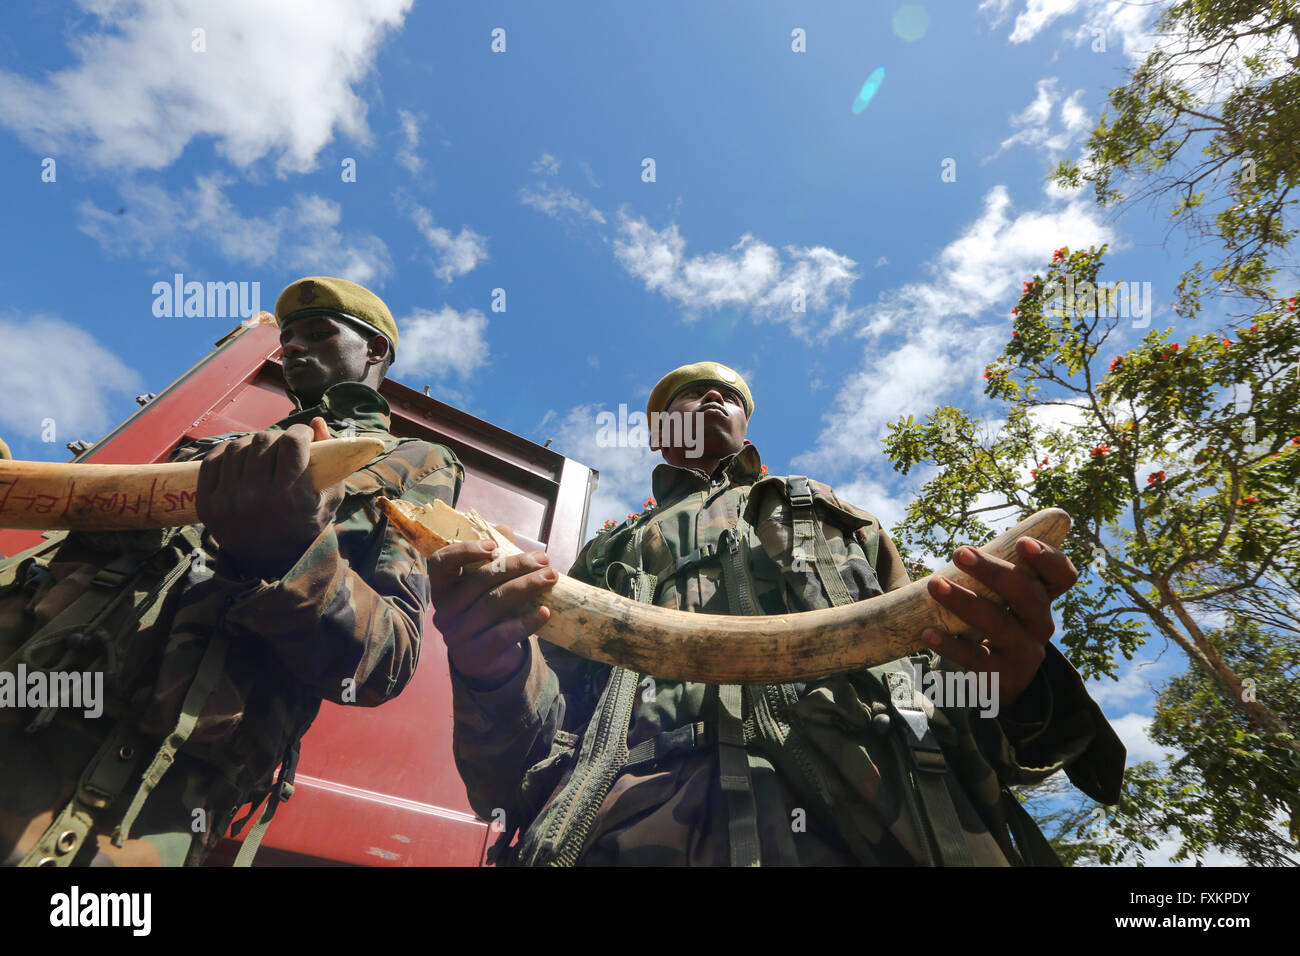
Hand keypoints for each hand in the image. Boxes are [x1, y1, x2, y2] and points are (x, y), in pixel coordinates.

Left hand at [196, 417, 344, 579]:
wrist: (271, 562)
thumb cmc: (306, 526)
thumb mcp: (329, 498)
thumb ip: (330, 460)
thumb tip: (317, 422)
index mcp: (289, 496)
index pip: (291, 442)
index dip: (300, 433)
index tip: (304, 437)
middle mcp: (255, 497)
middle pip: (264, 440)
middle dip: (278, 437)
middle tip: (283, 446)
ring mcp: (227, 500)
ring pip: (238, 446)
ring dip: (253, 443)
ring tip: (262, 453)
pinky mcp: (207, 503)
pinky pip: (213, 459)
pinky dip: (227, 452)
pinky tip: (241, 458)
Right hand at [429, 525, 559, 686]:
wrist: (486, 659)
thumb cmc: (487, 611)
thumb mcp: (486, 585)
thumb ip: (492, 556)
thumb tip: (503, 529)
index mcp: (442, 589)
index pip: (440, 563)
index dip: (464, 551)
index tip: (493, 546)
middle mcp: (444, 611)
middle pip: (480, 581)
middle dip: (516, 566)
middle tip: (544, 560)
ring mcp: (457, 635)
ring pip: (494, 603)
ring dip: (527, 587)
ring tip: (551, 577)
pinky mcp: (475, 656)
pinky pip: (504, 634)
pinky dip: (528, 621)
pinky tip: (546, 611)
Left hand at [919, 537, 1077, 706]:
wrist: (998, 681)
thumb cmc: (994, 624)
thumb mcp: (1002, 601)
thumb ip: (993, 578)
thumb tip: (961, 550)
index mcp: (1042, 600)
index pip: (1062, 576)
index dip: (1048, 558)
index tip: (1023, 542)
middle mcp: (1040, 625)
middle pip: (1028, 594)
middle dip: (994, 572)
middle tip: (960, 553)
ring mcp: (1023, 652)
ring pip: (999, 624)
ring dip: (964, 601)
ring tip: (935, 585)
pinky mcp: (1000, 676)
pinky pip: (974, 657)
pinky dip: (949, 644)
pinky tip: (928, 632)